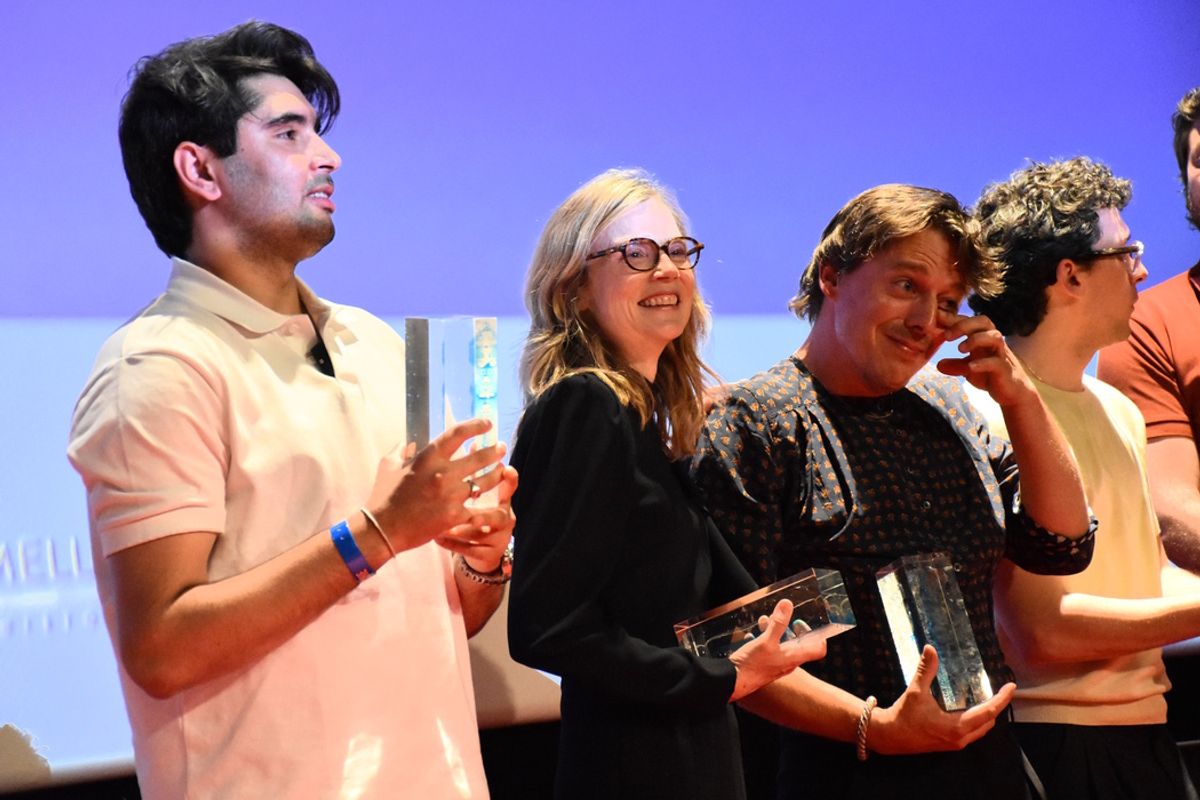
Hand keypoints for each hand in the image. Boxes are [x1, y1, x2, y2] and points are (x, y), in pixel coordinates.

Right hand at [370, 418, 509, 553]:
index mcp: (428, 458)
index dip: (476, 425)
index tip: (487, 424)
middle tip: (501, 448)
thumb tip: (410, 442)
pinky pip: (479, 510)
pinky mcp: (455, 516)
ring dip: (497, 474)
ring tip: (502, 470)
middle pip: (479, 458)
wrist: (383, 529)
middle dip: (494, 451)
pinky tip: (497, 506)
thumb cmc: (384, 496)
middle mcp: (443, 474)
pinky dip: (489, 509)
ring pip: (485, 482)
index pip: (457, 434)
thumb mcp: (388, 466)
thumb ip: (401, 450)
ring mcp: (451, 495)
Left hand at [437, 464, 517, 571]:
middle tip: (466, 513)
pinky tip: (437, 539)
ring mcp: (498, 539)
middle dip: (482, 515)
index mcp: (504, 502)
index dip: (510, 481)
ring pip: (479, 537)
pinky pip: (468, 550)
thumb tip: (472, 440)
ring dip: (460, 531)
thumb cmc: (480, 511)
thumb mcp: (482, 492)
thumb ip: (479, 468)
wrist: (485, 545)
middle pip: (497, 517)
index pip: (510, 489)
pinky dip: (451, 544)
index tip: (506, 470)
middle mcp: (505, 520)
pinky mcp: (486, 554)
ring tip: (445, 529)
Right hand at [728, 599, 828, 701]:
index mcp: (794, 658)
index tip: (804, 624)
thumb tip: (787, 604)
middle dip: (793, 628)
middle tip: (786, 618)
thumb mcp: (766, 641)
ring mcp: (776, 664)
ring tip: (767, 619)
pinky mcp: (764, 664)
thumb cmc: (752, 666)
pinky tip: (755, 631)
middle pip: (799, 644)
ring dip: (776, 630)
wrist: (732, 682)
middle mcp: (788, 662)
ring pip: (782, 644)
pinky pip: (770, 648)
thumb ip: (778, 623)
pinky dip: (766, 637)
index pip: (818, 650)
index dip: (818, 635)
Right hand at [868, 645, 1014, 754]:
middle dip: (997, 706)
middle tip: (1000, 689)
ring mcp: (955, 743)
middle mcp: (960, 738)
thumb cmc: (904, 716)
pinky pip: (972, 732)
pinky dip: (977, 720)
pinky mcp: (949, 744)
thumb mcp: (915, 692)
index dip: (1001, 699)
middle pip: (989, 722)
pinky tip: (971, 708)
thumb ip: (926, 670)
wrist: (889, 737)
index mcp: (957, 726)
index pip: (988, 712)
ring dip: (987, 714)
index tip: (1011, 687)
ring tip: (989, 697)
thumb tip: (931, 649)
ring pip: (981, 729)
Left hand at [936, 314, 1035, 406]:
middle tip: (947, 336)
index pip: (969, 321)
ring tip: (960, 349)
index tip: (936, 321)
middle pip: (984, 321)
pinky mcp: (1005, 369)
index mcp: (982, 338)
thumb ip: (955, 365)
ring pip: (994, 337)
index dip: (953, 319)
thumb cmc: (990, 375)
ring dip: (975, 339)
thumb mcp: (969, 369)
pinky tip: (970, 367)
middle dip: (964, 325)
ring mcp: (1001, 354)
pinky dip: (983, 363)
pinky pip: (996, 362)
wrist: (1012, 392)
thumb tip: (938, 364)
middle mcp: (992, 342)